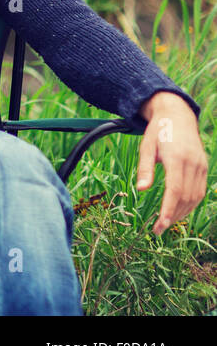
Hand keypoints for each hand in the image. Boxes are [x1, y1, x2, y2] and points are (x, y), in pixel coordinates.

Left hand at [136, 91, 208, 234]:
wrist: (178, 115)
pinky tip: (177, 210)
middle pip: (186, 198)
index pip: (175, 191)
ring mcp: (201, 166)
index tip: (160, 225)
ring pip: (195, 197)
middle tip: (158, 229)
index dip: (168, 210)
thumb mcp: (146, 146)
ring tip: (166, 223)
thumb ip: (145, 167)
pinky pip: (199, 190)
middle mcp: (193, 164)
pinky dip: (189, 203)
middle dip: (173, 216)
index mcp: (177, 158)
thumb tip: (141, 189)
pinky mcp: (203, 167)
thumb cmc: (158, 131)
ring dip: (182, 212)